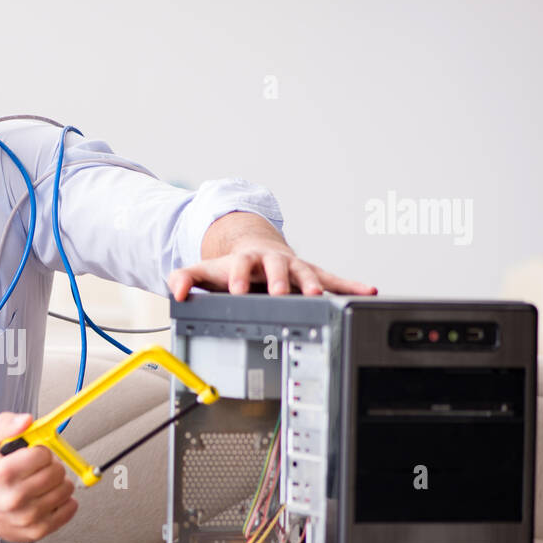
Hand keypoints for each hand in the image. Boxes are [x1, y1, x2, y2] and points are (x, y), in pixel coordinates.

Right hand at [0, 412, 77, 542]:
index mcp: (2, 474)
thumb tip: (27, 421)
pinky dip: (64, 500)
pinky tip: (47, 497)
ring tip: (43, 482)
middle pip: (57, 472)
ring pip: (67, 489)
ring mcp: (27, 517)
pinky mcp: (37, 531)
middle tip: (40, 468)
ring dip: (59, 482)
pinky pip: (70, 508)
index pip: (43, 454)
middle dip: (52, 465)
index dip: (41, 451)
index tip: (34, 454)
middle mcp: (14, 498)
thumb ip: (7, 424)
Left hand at [166, 211, 376, 299]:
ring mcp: (293, 267)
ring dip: (314, 283)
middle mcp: (272, 261)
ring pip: (306, 273)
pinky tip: (367, 291)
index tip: (238, 291)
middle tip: (281, 291)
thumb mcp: (204, 271)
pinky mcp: (311, 274)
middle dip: (279, 279)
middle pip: (277, 267)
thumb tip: (175, 290)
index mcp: (245, 260)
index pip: (240, 267)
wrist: (255, 248)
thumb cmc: (230, 267)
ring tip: (321, 294)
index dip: (238, 278)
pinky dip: (350, 285)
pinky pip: (333, 280)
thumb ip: (184, 279)